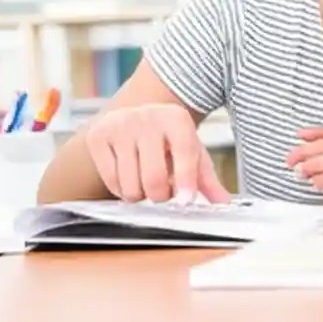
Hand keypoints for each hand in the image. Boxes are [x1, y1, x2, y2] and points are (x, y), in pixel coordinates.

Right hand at [85, 104, 230, 204]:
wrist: (134, 116)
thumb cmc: (169, 140)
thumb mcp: (191, 153)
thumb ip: (207, 180)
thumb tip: (225, 204)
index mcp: (176, 118)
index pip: (184, 157)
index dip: (186, 184)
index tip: (185, 202)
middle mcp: (147, 117)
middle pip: (154, 180)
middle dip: (161, 196)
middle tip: (163, 191)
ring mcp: (119, 125)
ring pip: (131, 186)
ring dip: (141, 194)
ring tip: (145, 179)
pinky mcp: (97, 136)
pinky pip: (111, 182)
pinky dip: (122, 189)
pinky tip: (129, 175)